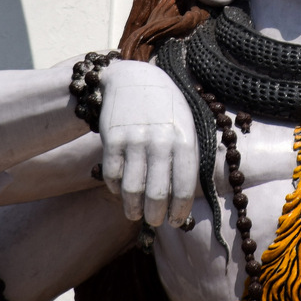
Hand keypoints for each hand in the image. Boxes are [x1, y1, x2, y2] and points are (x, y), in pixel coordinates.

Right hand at [97, 61, 196, 228]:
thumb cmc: (166, 110)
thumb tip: (184, 200)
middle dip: (155, 215)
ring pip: (132, 189)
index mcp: (185, 139)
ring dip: (132, 208)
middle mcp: (160, 140)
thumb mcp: (186, 126)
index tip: (175, 222)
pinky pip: (112, 175)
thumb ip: (188, 158)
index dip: (179, 210)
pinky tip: (120, 191)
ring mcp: (135, 138)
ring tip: (135, 214)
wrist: (133, 78)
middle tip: (154, 221)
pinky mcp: (113, 138)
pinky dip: (115, 188)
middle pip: (157, 193)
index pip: (185, 186)